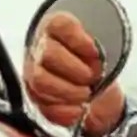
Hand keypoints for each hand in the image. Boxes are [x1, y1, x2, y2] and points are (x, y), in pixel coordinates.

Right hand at [22, 11, 125, 136]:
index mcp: (57, 27)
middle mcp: (40, 48)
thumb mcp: (103, 48)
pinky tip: (79, 109)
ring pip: (40, 81)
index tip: (94, 52)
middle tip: (92, 77)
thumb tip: (95, 59)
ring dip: (68, 91)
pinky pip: (43, 106)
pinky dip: (65, 111)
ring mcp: (33, 74)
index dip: (77, 39)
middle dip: (75, 69)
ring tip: (86, 94)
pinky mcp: (36, 98)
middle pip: (48, 54)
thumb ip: (99, 48)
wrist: (95, 87)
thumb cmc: (95, 62)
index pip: (60, 24)